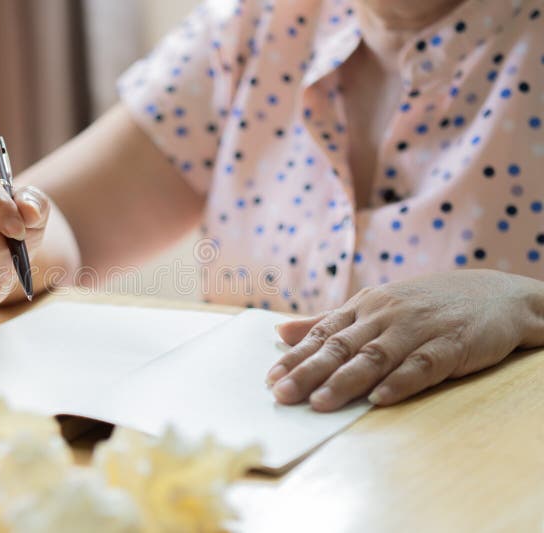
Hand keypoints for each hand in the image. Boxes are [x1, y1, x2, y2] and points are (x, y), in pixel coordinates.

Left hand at [265, 270, 541, 410]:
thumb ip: (327, 321)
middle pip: (341, 347)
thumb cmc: (425, 304)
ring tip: (320, 403)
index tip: (270, 379)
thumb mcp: (374, 305)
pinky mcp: (451, 345)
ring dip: (346, 381)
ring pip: (375, 356)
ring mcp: (418, 329)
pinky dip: (400, 381)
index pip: (323, 334)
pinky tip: (379, 398)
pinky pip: (422, 365)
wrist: (497, 295)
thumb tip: (280, 332)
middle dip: (308, 372)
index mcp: (364, 306)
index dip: (296, 357)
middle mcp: (386, 316)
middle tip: (282, 395)